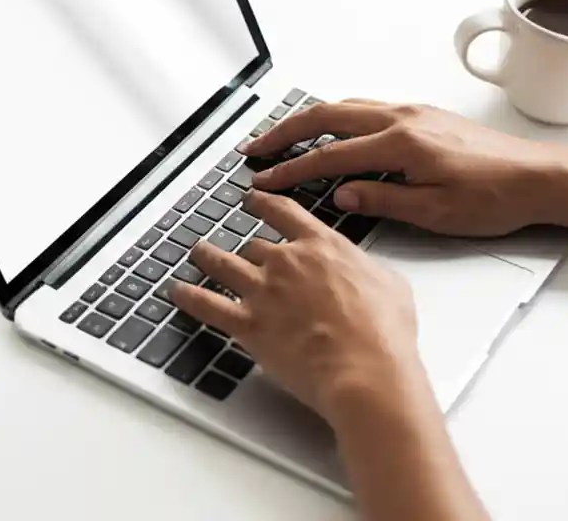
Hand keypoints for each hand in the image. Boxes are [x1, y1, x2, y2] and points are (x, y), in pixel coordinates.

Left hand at [170, 191, 422, 420]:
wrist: (365, 368)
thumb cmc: (384, 333)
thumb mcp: (391, 285)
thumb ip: (367, 268)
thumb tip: (364, 270)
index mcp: (322, 246)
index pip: (284, 212)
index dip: (264, 203)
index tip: (254, 199)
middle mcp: (287, 261)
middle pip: (254, 244)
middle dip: (245, 248)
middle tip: (237, 247)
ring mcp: (263, 291)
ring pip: (222, 263)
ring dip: (206, 257)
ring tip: (197, 252)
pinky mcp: (247, 324)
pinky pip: (206, 305)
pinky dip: (188, 297)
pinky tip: (177, 292)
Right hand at [244, 100, 565, 236]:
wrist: (540, 177)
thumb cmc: (495, 198)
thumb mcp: (435, 213)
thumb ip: (383, 200)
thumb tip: (342, 194)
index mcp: (402, 143)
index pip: (331, 155)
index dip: (292, 169)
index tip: (264, 179)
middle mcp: (403, 118)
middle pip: (328, 115)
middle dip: (286, 131)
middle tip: (255, 148)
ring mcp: (414, 112)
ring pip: (347, 106)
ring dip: (310, 120)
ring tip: (283, 138)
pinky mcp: (425, 115)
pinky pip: (368, 108)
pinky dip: (339, 117)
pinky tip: (332, 132)